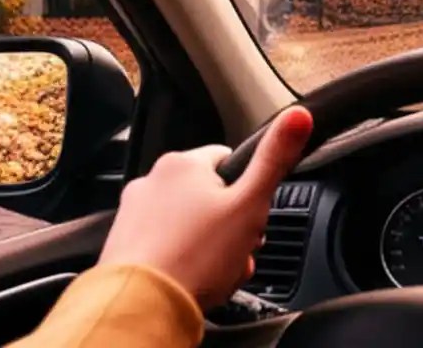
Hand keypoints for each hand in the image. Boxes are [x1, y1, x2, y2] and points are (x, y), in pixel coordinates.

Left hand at [99, 106, 313, 308]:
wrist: (143, 305)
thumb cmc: (197, 256)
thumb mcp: (250, 204)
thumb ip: (275, 159)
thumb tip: (298, 116)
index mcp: (183, 163)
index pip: (229, 162)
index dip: (248, 191)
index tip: (251, 216)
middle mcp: (152, 180)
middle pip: (209, 196)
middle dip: (229, 224)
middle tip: (236, 249)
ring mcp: (134, 213)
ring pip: (188, 223)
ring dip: (208, 245)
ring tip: (215, 271)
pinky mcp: (124, 243)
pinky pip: (165, 245)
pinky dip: (181, 260)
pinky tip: (191, 279)